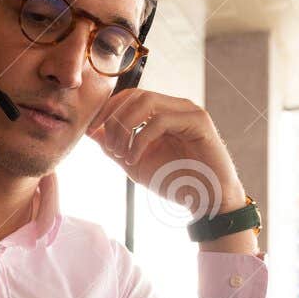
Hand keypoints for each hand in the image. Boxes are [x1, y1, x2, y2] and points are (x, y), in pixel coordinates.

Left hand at [87, 89, 245, 218]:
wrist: (207, 202)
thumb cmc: (175, 182)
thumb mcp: (136, 164)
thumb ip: (114, 147)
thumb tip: (92, 132)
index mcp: (162, 113)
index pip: (129, 97)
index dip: (107, 110)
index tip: (91, 131)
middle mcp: (175, 107)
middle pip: (135, 95)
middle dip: (113, 119)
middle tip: (109, 148)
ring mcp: (188, 112)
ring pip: (146, 102)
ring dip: (125, 128)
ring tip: (121, 154)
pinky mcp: (199, 122)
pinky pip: (161, 120)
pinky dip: (141, 139)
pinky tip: (134, 158)